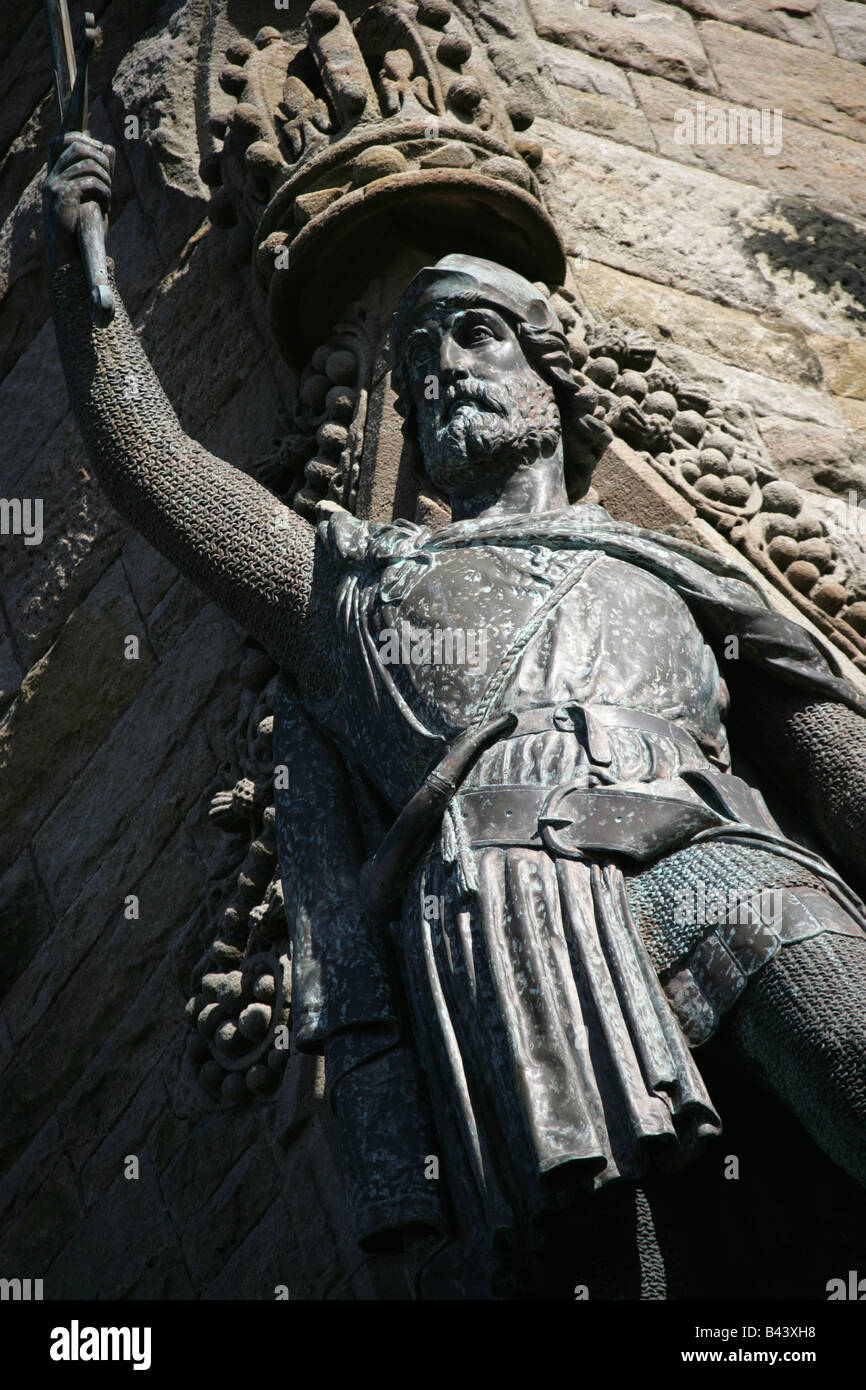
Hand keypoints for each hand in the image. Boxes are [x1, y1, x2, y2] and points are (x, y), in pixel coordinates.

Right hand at [43, 131, 114, 270]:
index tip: (102, 150)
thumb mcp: (91, 198)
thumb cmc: (82, 230)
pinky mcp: (64, 196)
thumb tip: (110, 147)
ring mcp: (56, 186)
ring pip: (87, 163)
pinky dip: (104, 191)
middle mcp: (52, 178)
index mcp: (56, 176)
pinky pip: (90, 181)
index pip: (63, 141)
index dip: (84, 139)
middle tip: (110, 177)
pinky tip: (106, 205)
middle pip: (77, 146)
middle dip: (100, 157)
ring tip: (108, 195)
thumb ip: (99, 174)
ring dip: (105, 178)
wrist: (69, 257)